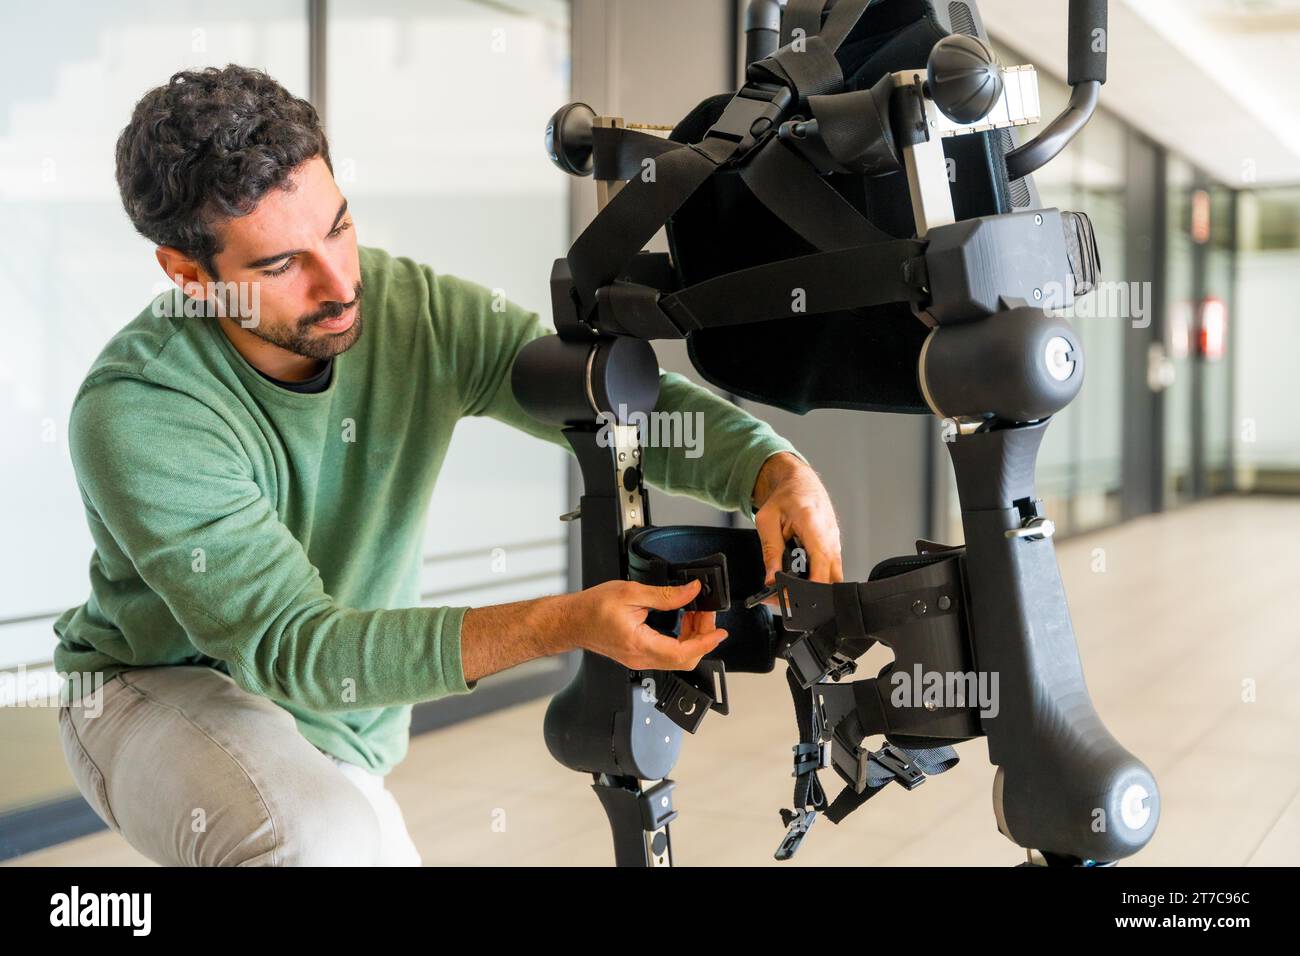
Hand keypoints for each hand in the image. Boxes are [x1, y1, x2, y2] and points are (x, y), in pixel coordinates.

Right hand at [562, 579, 727, 670]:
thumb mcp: (632, 592)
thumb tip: (691, 591)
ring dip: (692, 638)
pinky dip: (680, 639)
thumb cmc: (593, 608)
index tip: (720, 632)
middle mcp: (641, 657)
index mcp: (640, 643)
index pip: (683, 652)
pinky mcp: (639, 655)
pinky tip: (681, 621)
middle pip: (684, 659)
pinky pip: (667, 654)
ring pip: (677, 658)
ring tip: (694, 613)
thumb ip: (666, 594)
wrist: (572, 620)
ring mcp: (640, 659)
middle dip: (702, 637)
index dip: (706, 643)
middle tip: (705, 614)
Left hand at [751, 452, 843, 588]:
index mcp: (813, 522)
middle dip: (812, 593)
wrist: (800, 482)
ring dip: (815, 587)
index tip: (801, 597)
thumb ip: (770, 551)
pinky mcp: (834, 547)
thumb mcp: (767, 521)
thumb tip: (771, 579)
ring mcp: (835, 541)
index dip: (814, 582)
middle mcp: (829, 534)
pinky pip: (831, 569)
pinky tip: (801, 581)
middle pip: (832, 574)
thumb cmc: (784, 497)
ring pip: (834, 575)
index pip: (821, 558)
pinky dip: (818, 579)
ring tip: (790, 590)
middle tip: (786, 600)